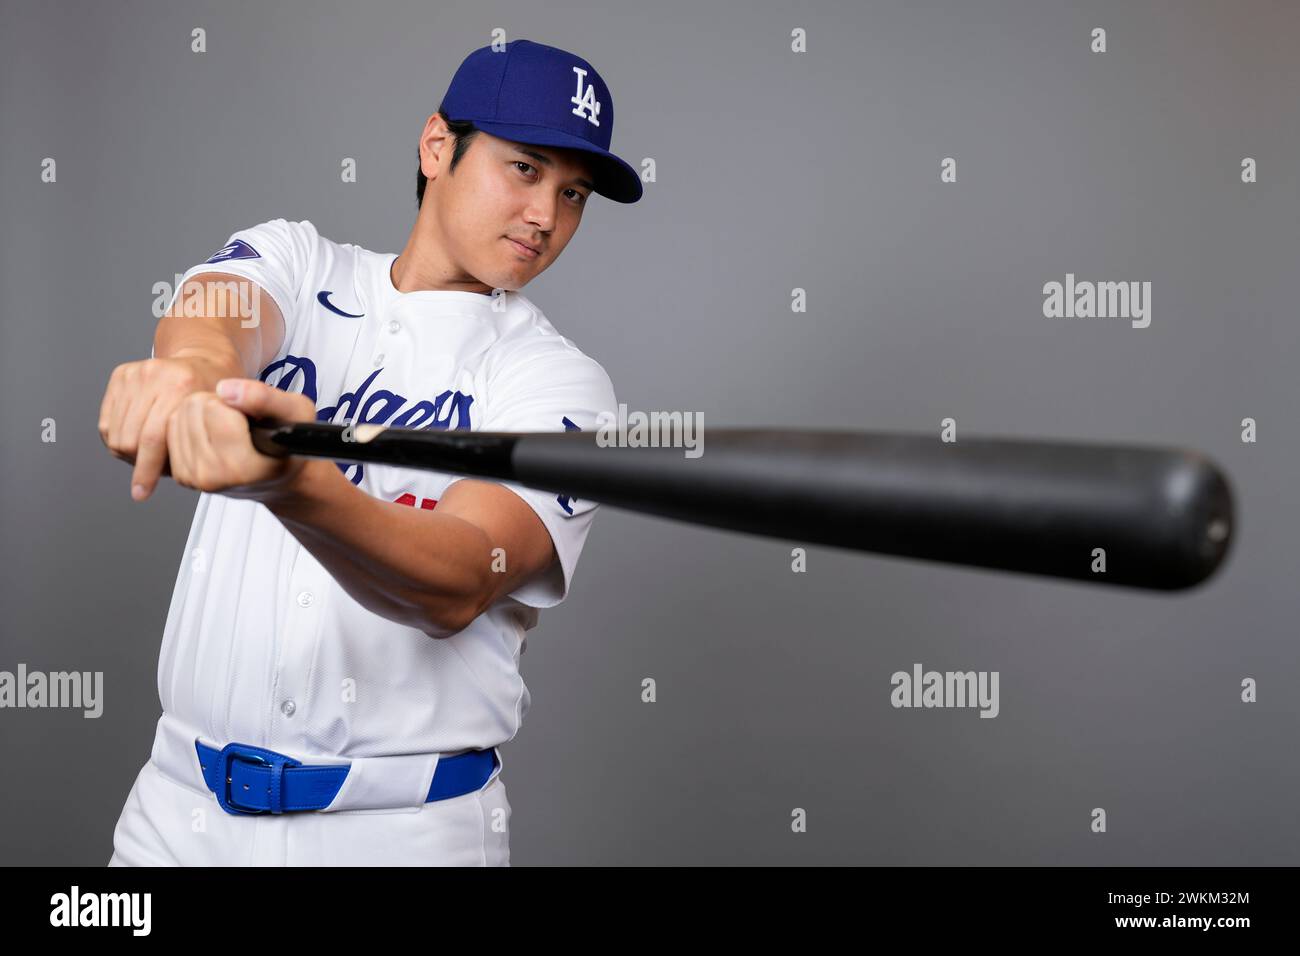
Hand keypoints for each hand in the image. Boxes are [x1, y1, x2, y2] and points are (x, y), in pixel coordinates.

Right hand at [98, 354, 236, 499]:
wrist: (205, 360)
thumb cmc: (216, 396)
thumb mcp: (221, 419)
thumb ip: (204, 443)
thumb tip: (184, 476)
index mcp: (181, 384)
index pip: (153, 438)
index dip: (147, 470)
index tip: (142, 492)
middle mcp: (154, 374)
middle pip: (129, 438)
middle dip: (140, 462)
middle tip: (158, 468)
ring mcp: (135, 373)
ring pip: (115, 434)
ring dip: (129, 453)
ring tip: (152, 454)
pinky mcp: (121, 375)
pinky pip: (107, 422)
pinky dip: (119, 439)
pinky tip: (139, 441)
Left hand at [163, 378, 319, 504]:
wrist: (278, 476)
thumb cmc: (288, 443)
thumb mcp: (295, 413)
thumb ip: (265, 398)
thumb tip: (226, 388)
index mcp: (242, 467)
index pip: (216, 408)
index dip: (236, 401)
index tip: (251, 416)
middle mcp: (214, 478)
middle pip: (194, 406)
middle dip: (216, 405)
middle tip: (238, 421)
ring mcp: (194, 479)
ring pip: (178, 414)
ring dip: (202, 413)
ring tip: (227, 429)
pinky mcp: (181, 476)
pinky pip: (170, 429)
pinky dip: (189, 425)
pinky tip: (212, 435)